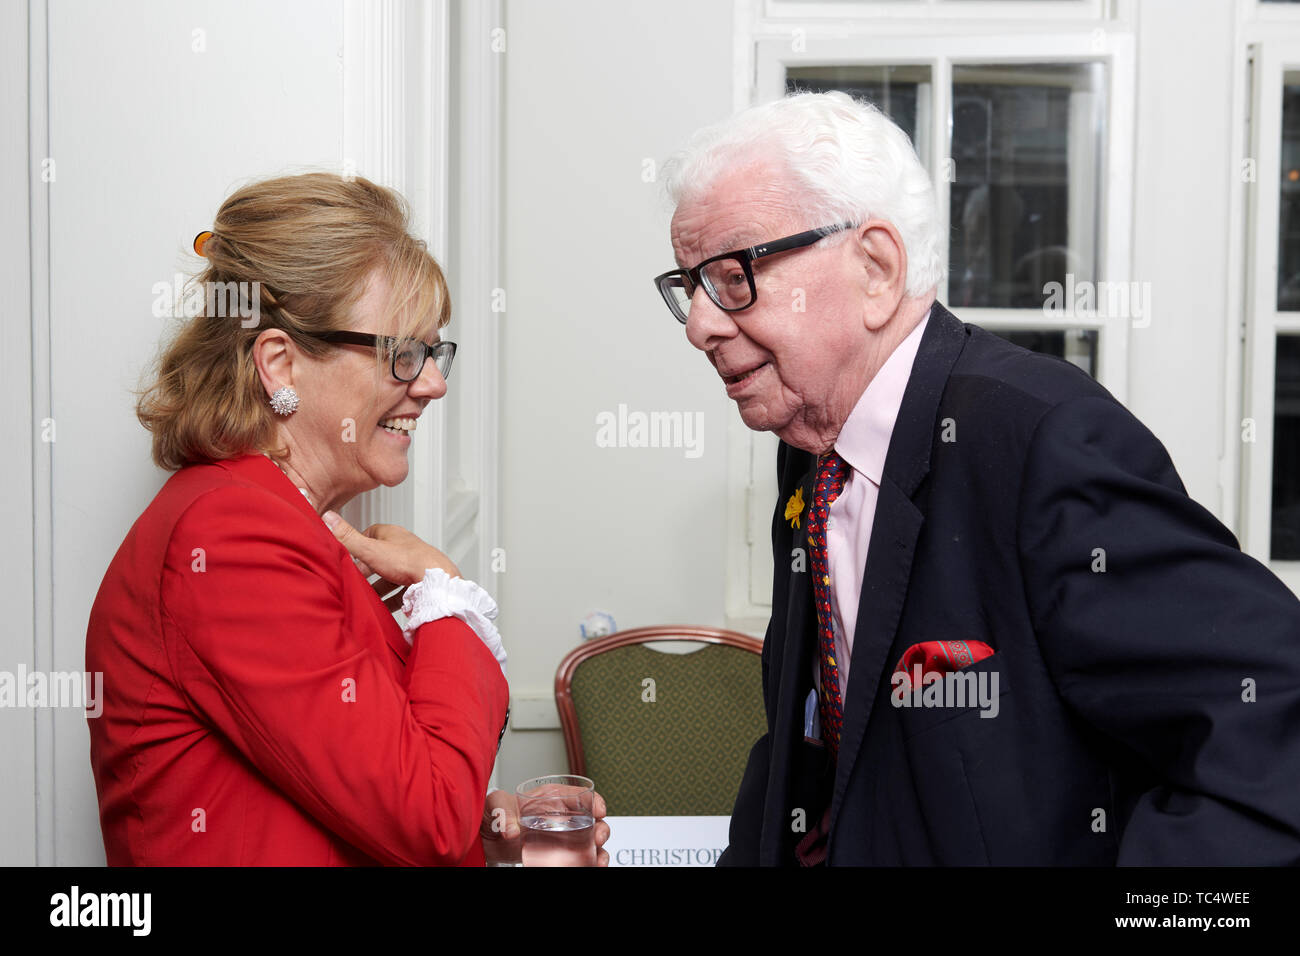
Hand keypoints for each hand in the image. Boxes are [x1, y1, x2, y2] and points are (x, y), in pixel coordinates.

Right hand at [322, 511, 459, 589]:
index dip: (357, 545)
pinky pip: (402, 591)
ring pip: (391, 575)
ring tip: (367, 597)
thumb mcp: (370, 549)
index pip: (370, 533)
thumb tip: (328, 518)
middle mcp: (403, 547)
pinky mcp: (420, 581)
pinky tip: (384, 607)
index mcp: (392, 534)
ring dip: (378, 587)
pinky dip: (392, 599)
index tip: (347, 557)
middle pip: (379, 557)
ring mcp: (413, 564)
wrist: (437, 582)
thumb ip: (348, 537)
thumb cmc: (408, 562)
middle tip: (355, 579)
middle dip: (366, 570)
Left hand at [481, 788, 609, 866]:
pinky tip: (593, 867)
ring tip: (599, 859)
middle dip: (601, 828)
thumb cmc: (492, 815)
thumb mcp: (495, 806)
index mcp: (550, 798)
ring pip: (589, 840)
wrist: (486, 840)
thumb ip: (502, 812)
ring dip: (599, 849)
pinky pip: (579, 857)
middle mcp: (560, 817)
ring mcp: (560, 836)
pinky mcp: (557, 854)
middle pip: (590, 819)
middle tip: (598, 838)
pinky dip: (590, 862)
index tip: (599, 810)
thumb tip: (512, 830)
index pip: (579, 795)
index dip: (594, 800)